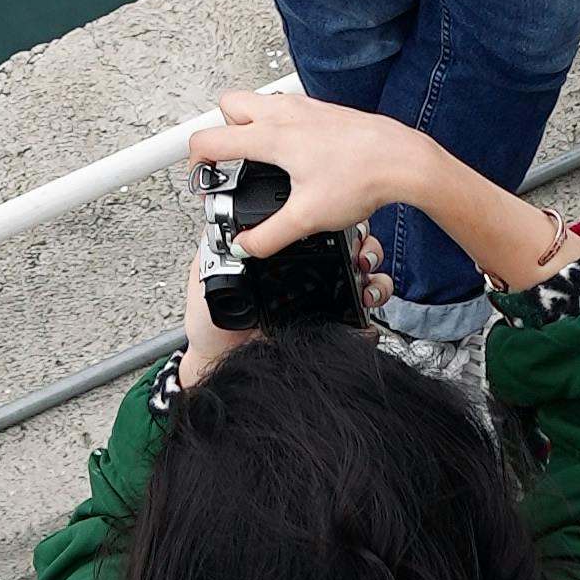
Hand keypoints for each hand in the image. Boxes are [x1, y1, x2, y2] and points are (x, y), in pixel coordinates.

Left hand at [176, 225, 392, 380]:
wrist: (218, 362)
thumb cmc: (211, 322)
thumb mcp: (207, 273)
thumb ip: (216, 245)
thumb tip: (222, 217)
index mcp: (283, 258)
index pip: (318, 232)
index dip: (336, 225)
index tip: (345, 225)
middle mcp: (306, 275)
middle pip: (348, 253)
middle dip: (365, 249)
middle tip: (361, 257)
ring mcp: (319, 301)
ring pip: (361, 281)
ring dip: (373, 278)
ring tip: (366, 284)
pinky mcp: (326, 327)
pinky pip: (355, 319)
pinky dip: (368, 313)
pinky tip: (365, 309)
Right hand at [186, 88, 421, 252]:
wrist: (403, 160)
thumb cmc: (363, 177)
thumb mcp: (308, 218)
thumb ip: (268, 236)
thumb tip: (246, 246)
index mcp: (272, 136)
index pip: (209, 139)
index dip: (196, 164)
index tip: (204, 182)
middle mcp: (284, 114)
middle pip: (228, 106)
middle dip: (221, 132)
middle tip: (230, 162)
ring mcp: (305, 108)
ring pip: (258, 103)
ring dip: (249, 126)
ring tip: (260, 158)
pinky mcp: (323, 111)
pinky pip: (286, 109)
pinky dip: (278, 126)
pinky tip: (295, 155)